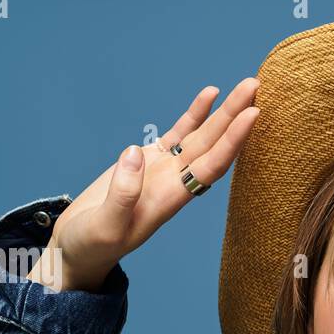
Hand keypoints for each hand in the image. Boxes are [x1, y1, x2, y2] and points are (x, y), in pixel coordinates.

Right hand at [27, 79, 261, 291]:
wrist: (79, 248)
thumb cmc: (92, 245)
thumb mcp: (105, 227)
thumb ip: (121, 194)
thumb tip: (135, 152)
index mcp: (171, 199)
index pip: (211, 165)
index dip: (232, 141)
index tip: (252, 115)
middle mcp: (175, 183)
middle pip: (213, 145)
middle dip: (234, 116)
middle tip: (255, 85)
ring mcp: (164, 170)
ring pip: (201, 136)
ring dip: (223, 112)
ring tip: (246, 85)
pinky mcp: (149, 161)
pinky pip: (179, 133)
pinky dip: (195, 115)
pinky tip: (210, 95)